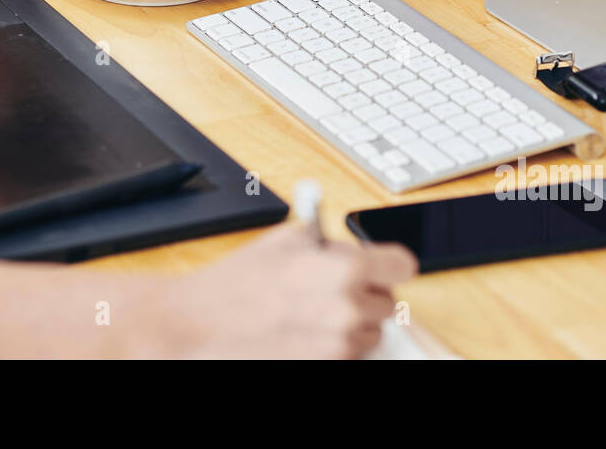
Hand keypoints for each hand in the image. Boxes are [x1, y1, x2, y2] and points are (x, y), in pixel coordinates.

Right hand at [154, 224, 417, 358]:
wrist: (203, 323)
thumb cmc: (238, 282)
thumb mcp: (286, 239)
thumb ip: (328, 241)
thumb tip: (350, 244)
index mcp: (346, 269)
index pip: (402, 265)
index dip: (389, 263)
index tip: (382, 266)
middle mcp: (350, 310)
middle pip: (387, 303)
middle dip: (365, 293)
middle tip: (332, 286)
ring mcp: (339, 345)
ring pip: (369, 332)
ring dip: (351, 321)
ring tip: (311, 310)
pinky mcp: (327, 365)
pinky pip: (348, 353)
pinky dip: (333, 343)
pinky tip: (304, 329)